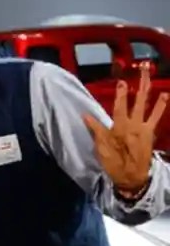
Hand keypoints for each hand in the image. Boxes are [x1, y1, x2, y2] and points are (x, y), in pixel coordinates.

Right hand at [83, 63, 168, 196]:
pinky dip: (161, 106)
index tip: (122, 81)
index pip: (120, 106)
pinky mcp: (150, 132)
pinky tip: (165, 96)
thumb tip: (85, 116)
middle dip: (141, 83)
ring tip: (152, 77)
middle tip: (143, 68)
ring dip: (150, 90)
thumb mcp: (101, 148)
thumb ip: (96, 130)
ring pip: (148, 104)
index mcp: (119, 127)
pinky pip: (156, 116)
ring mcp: (144, 127)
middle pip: (138, 99)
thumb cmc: (114, 163)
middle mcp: (134, 124)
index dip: (121, 93)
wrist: (132, 177)